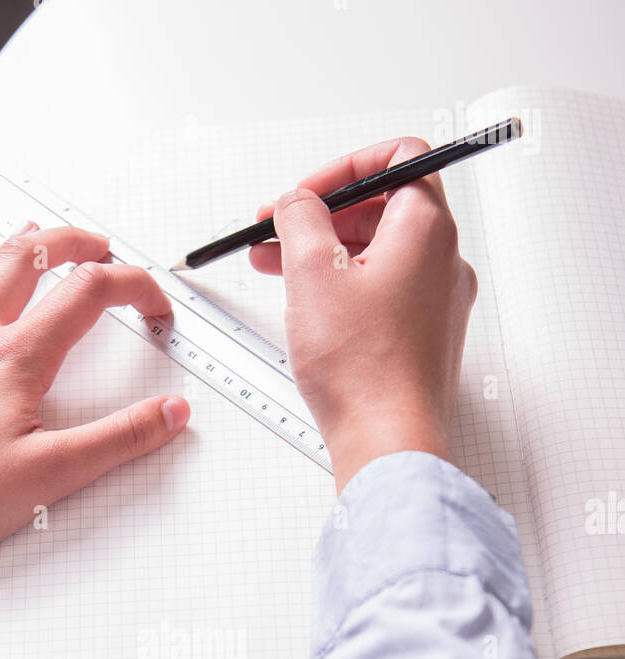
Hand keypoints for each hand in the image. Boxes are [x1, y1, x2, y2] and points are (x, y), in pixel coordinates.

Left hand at [0, 224, 189, 555]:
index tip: (154, 307)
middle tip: (101, 247)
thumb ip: (118, 441)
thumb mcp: (51, 476)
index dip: (135, 288)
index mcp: (15, 356)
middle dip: (76, 241)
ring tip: (45, 245)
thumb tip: (168, 415)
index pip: (89, 292)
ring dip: (28, 247)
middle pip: (32, 253)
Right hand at [250, 139, 477, 490]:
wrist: (388, 441)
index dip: (346, 167)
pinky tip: (308, 308)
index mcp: (427, 230)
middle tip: (277, 231)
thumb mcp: (312, 273)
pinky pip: (383, 293)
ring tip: (275, 269)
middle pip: (383, 208)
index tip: (308, 192)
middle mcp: (442, 262)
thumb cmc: (364, 369)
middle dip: (323, 215)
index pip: (400, 158)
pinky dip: (345, 288)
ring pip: (378, 254)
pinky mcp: (423, 338)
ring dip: (327, 253)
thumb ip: (301, 219)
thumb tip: (297, 203)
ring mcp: (436, 302)